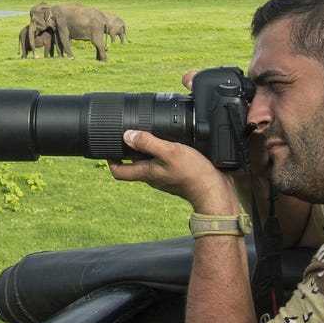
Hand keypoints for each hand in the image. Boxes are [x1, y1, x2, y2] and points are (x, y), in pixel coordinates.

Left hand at [108, 129, 238, 213]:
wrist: (216, 191)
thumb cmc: (193, 174)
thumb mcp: (169, 152)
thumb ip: (148, 143)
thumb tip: (126, 135)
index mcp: (146, 173)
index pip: (119, 171)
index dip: (110, 160)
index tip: (107, 146)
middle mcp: (153, 176)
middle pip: (133, 164)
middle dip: (129, 149)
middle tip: (128, 132)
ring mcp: (165, 176)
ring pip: (150, 162)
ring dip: (147, 149)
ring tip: (149, 132)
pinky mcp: (178, 174)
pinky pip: (164, 162)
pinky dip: (163, 152)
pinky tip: (171, 141)